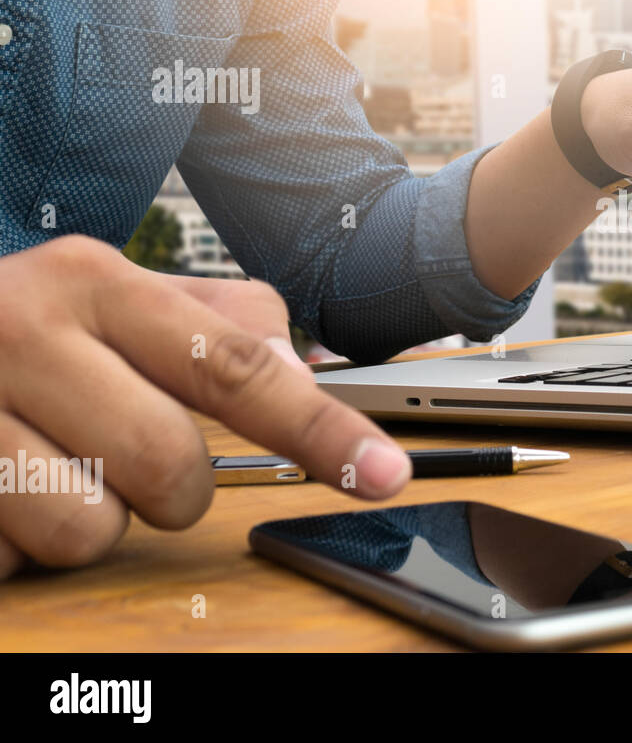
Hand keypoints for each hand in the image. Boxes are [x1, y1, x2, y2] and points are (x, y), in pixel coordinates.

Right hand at [0, 236, 411, 577]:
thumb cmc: (25, 329)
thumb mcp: (114, 297)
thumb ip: (221, 325)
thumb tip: (307, 373)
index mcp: (95, 281)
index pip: (238, 367)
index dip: (321, 431)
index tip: (384, 475)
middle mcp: (24, 331)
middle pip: (172, 470)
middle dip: (171, 487)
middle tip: (122, 450)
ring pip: (91, 530)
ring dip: (87, 519)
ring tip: (46, 465)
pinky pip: (12, 560)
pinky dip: (17, 543)